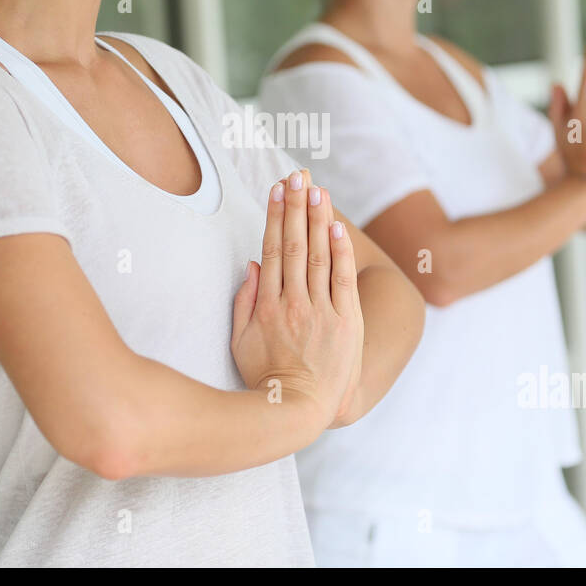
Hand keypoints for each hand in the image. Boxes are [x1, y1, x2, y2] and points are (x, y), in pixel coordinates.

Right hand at [230, 168, 363, 428]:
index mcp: (266, 306)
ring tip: (317, 189)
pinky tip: (338, 225)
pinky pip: (343, 279)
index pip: (272, 250)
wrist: (299, 410)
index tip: (276, 190)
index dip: (274, 217)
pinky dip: (340, 251)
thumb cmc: (265, 378)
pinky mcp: (345, 322)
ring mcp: (321, 311)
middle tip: (297, 175)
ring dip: (317, 219)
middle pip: (294, 245)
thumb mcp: (239, 342)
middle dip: (296, 206)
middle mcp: (293, 303)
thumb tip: (253, 265)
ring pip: (318, 255)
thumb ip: (243, 302)